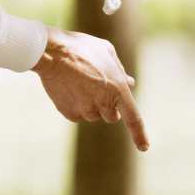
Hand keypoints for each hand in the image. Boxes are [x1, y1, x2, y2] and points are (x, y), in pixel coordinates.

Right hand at [32, 27, 148, 150]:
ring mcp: (86, 111)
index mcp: (118, 89)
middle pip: (112, 116)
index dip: (139, 135)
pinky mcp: (70, 114)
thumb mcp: (106, 52)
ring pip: (94, 115)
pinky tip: (69, 88)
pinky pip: (78, 115)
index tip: (144, 147)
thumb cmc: (80, 47)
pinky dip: (76, 105)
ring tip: (79, 82)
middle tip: (96, 87)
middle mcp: (104, 104)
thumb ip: (120, 71)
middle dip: (108, 106)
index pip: (133, 118)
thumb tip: (130, 83)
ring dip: (90, 104)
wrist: (50, 52)